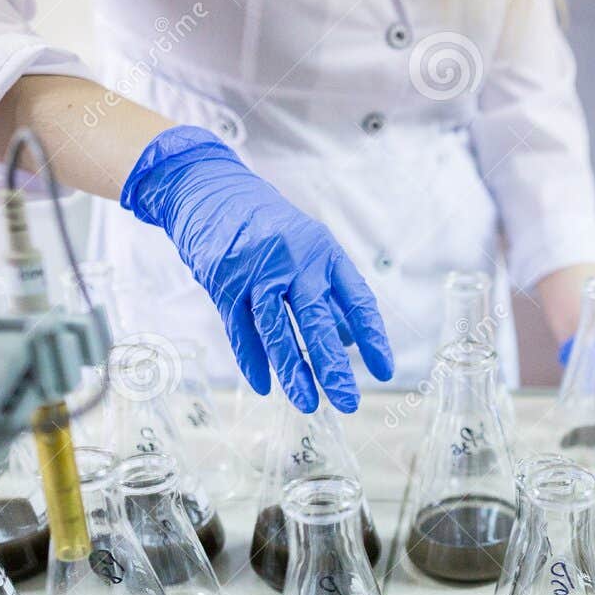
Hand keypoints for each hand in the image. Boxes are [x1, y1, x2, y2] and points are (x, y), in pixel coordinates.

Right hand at [120, 126, 392, 412]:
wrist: (208, 190)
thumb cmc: (268, 227)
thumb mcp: (309, 247)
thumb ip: (330, 291)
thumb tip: (350, 339)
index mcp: (324, 253)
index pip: (357, 300)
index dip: (373, 337)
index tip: (386, 371)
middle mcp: (293, 262)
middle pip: (317, 321)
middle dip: (333, 367)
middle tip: (348, 401)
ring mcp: (256, 273)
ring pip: (277, 331)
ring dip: (293, 372)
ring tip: (308, 404)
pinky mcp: (223, 283)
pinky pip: (241, 330)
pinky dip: (253, 361)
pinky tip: (266, 387)